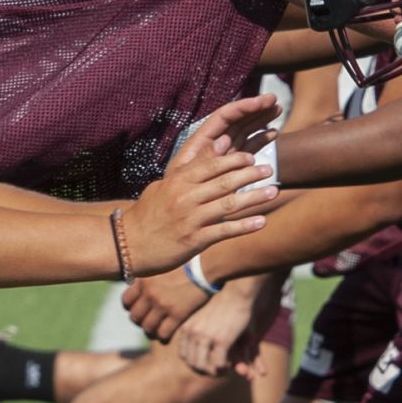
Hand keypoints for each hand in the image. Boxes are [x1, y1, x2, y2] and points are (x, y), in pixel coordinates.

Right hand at [120, 95, 279, 275]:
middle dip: (250, 174)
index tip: (250, 157)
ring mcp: (191, 219)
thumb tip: (200, 159)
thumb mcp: (160, 188)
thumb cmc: (145, 217)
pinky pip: (225, 231)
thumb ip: (182, 174)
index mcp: (177, 181)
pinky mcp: (195, 240)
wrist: (127, 245)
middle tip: (269, 168)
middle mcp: (186, 197)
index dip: (233, 160)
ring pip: (229, 204)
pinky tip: (262, 222)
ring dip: (255, 197)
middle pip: (224, 182)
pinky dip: (245, 226)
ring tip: (274, 191)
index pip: (211, 165)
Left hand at [122, 267, 210, 341]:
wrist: (206, 266)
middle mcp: (150, 294)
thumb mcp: (160, 268)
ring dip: (151, 331)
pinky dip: (163, 337)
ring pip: (147, 328)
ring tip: (158, 330)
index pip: (126, 302)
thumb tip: (140, 291)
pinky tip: (167, 335)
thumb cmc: (185, 265)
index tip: (139, 309)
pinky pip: (163, 333)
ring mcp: (163, 305)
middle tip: (149, 321)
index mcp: (143, 281)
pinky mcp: (178, 315)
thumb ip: (148, 280)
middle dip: (141, 321)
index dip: (131, 308)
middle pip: (135, 317)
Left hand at [174, 290, 262, 378]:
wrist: (237, 293)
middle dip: (205, 370)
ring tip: (223, 368)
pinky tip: (229, 364)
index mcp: (186, 327)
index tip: (207, 363)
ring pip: (202, 367)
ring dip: (213, 372)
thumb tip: (198, 347)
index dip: (195, 363)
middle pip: (192, 363)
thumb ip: (200, 337)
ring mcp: (205, 337)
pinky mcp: (221, 341)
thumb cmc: (223, 305)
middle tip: (217, 369)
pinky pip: (218, 364)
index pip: (184, 355)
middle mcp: (192, 332)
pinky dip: (223, 368)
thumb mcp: (206, 320)